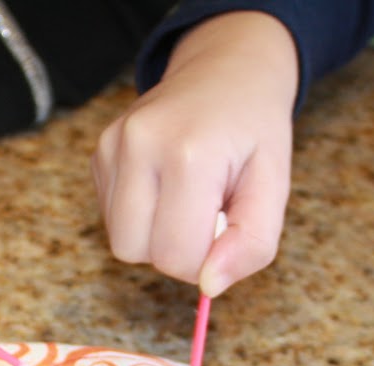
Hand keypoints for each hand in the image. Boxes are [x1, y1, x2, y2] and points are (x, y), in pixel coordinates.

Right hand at [91, 12, 297, 296]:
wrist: (227, 69)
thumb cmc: (254, 130)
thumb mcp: (274, 185)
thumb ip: (252, 243)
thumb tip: (210, 287)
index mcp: (190, 153)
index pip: (176, 256)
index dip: (205, 262)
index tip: (225, 230)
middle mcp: (140, 144)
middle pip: (135, 252)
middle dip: (174, 251)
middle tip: (205, 216)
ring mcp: (112, 145)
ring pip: (118, 241)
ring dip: (154, 235)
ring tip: (185, 198)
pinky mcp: (99, 151)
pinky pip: (110, 216)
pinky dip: (140, 215)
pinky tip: (165, 185)